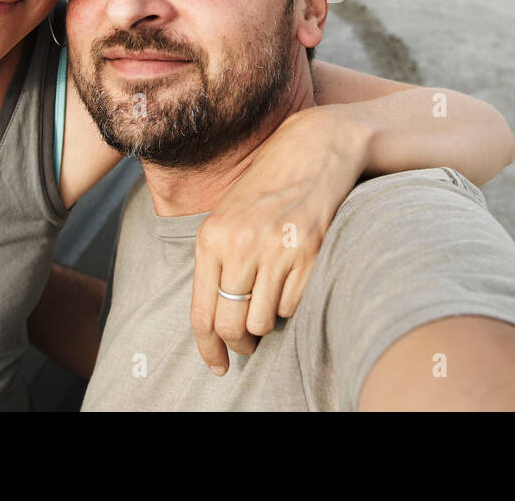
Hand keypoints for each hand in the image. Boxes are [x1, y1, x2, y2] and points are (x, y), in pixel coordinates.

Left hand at [189, 106, 369, 373]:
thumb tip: (216, 320)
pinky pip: (293, 305)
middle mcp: (239, 245)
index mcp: (211, 237)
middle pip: (230, 326)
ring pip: (262, 321)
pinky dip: (291, 303)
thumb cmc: (268, 184)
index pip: (201, 312)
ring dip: (266, 322)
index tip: (216, 365)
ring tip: (271, 302)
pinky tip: (292, 279)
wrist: (313, 148)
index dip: (207, 348)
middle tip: (245, 344)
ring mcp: (275, 249)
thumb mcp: (228, 216)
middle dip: (238, 344)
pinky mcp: (308, 252)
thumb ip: (217, 261)